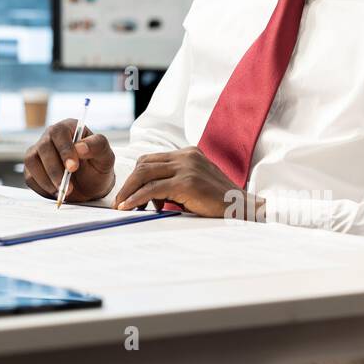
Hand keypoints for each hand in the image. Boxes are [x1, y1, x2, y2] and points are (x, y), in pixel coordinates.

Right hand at [23, 118, 114, 202]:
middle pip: (43, 147)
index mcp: (68, 128)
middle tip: (68, 187)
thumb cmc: (98, 167)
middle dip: (54, 169)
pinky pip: (29, 176)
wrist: (90, 186)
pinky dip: (42, 187)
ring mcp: (38, 152)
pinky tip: (56, 192)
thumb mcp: (106, 157)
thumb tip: (80, 147)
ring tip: (63, 192)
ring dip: (46, 179)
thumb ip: (97, 146)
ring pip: (31, 161)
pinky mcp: (32, 169)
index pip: (59, 132)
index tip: (73, 167)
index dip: (64, 149)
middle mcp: (50, 137)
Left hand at [113, 147, 262, 219]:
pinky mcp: (187, 182)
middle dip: (128, 183)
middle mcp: (186, 156)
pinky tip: (129, 208)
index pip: (151, 159)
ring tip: (121, 207)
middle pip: (144, 164)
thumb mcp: (194, 186)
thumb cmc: (218, 203)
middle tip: (119, 202)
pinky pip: (152, 189)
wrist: (244, 209)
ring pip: (145, 173)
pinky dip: (136, 198)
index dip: (136, 177)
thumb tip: (148, 197)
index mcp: (188, 154)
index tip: (128, 194)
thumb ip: (174, 184)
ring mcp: (187, 167)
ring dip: (128, 191)